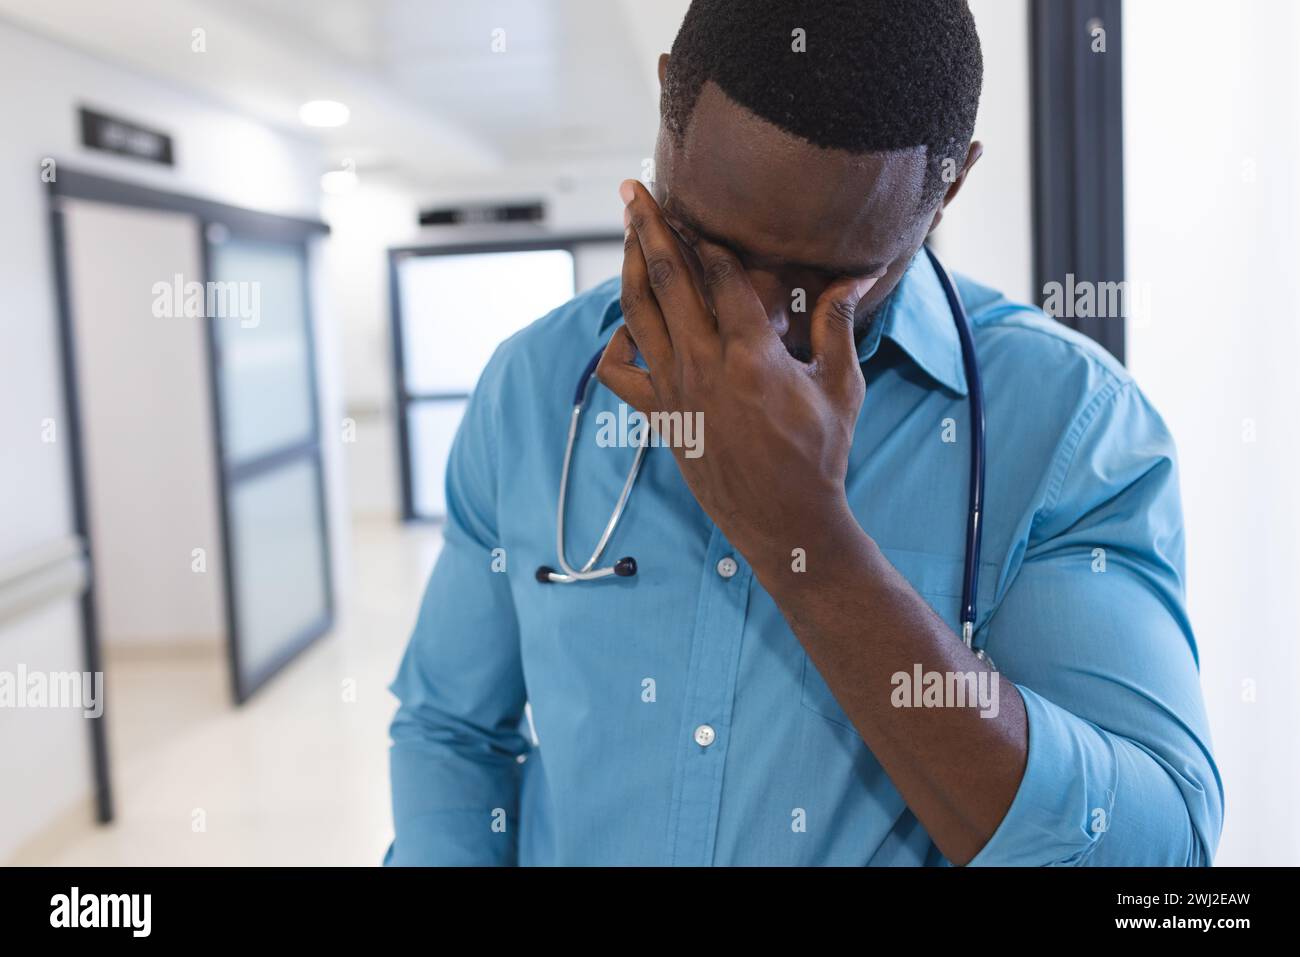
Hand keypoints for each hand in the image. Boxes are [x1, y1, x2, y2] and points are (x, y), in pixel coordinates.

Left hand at [596, 180, 880, 568]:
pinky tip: (627, 326)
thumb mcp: (841, 384)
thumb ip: (837, 322)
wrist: (786, 521)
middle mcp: (705, 365)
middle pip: (667, 278)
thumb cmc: (820, 454)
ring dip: (626, 268)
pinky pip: (621, 374)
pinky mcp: (661, 418)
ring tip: (625, 233)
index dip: (708, 237)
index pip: (719, 274)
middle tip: (633, 188)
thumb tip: (859, 272)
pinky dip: (615, 344)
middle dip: (648, 227)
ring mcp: (676, 392)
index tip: (698, 209)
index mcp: (751, 353)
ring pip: (637, 315)